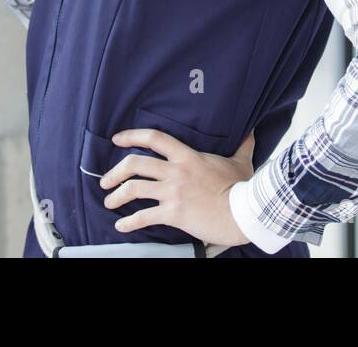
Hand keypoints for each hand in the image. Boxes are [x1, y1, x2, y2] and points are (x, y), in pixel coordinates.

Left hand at [99, 128, 255, 247]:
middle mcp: (176, 172)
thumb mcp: (241, 161)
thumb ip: (242, 145)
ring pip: (134, 189)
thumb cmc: (242, 188)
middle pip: (135, 164)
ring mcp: (173, 192)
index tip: (117, 139)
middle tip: (106, 180)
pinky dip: (129, 222)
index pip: (155, 138)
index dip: (132, 136)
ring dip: (116, 196)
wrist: (244, 213)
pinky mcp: (173, 213)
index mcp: (188, 156)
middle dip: (115, 172)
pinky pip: (143, 217)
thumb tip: (251, 132)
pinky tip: (121, 226)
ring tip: (109, 202)